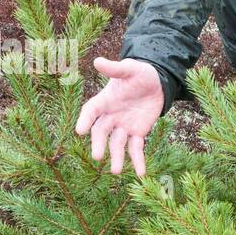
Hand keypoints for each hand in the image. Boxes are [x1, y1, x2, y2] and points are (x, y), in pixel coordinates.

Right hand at [75, 58, 164, 176]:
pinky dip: (138, 160)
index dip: (85, 120)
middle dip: (99, 144)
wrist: (156, 83)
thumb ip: (115, 68)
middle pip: (102, 132)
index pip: (91, 110)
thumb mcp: (130, 68)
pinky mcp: (137, 133)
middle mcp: (111, 116)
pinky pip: (136, 149)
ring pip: (117, 144)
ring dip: (117, 157)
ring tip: (116, 171)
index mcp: (105, 100)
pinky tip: (140, 173)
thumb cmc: (139, 74)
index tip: (80, 131)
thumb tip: (98, 61)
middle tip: (97, 156)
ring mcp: (123, 126)